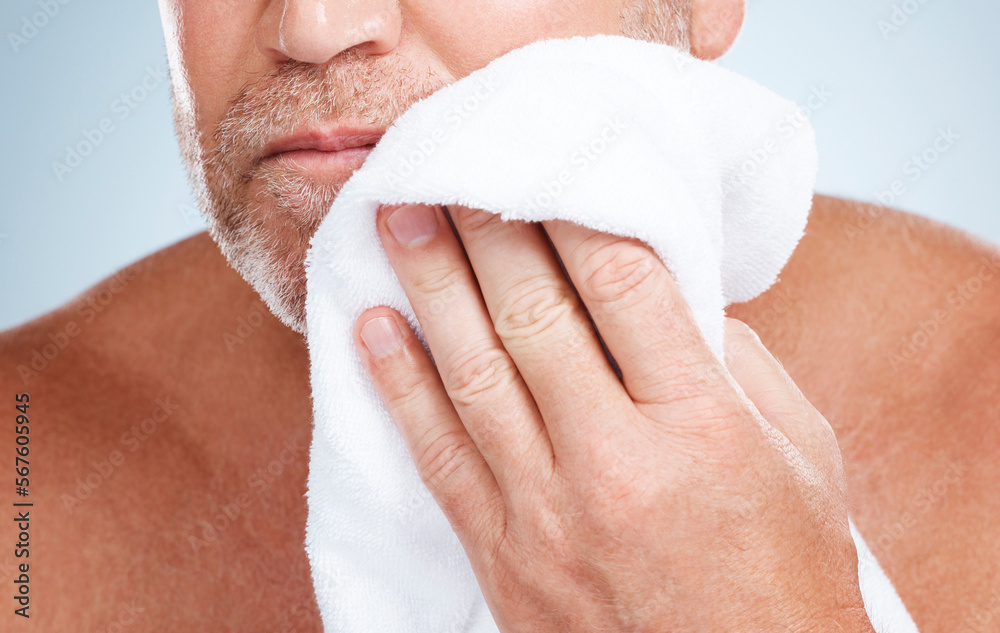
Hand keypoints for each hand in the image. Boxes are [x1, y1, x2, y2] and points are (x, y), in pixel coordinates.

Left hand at [353, 203, 873, 632]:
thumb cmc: (785, 573)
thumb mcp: (804, 458)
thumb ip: (739, 365)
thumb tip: (668, 296)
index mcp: (702, 426)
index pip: (622, 284)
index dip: (574, 211)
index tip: (541, 164)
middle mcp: (615, 462)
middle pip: (534, 312)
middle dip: (487, 227)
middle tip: (451, 168)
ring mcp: (548, 513)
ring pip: (474, 372)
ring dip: (430, 285)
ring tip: (399, 217)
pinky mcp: (503, 555)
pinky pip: (438, 456)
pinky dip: (399, 385)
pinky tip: (373, 327)